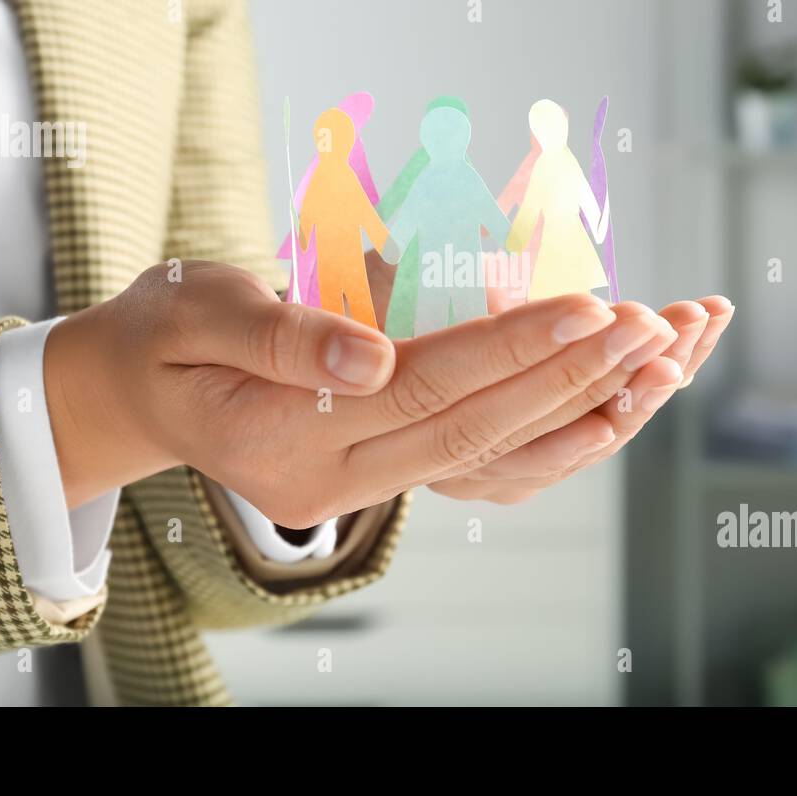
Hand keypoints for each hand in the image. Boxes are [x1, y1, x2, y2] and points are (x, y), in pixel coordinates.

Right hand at [43, 260, 674, 524]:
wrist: (141, 391)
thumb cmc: (164, 333)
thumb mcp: (195, 311)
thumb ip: (280, 337)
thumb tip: (374, 358)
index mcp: (282, 433)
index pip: (421, 388)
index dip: (509, 348)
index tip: (589, 306)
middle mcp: (330, 478)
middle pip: (471, 429)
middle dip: (568, 376)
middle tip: (652, 328)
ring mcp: (357, 489)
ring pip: (486, 457)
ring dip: (575, 409)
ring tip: (655, 364)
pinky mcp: (378, 477)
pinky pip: (476, 465)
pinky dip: (545, 435)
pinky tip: (604, 404)